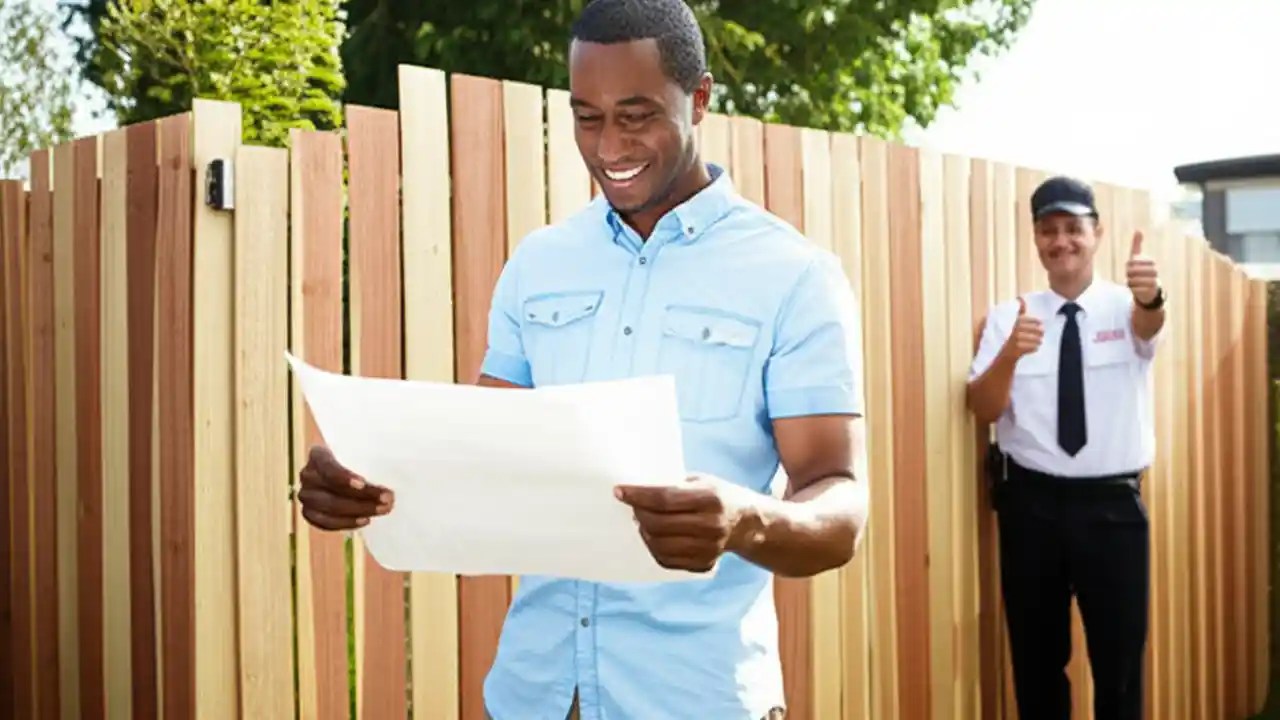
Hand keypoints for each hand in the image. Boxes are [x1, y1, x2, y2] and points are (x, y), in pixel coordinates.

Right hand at [297, 445, 393, 529]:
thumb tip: (398, 464)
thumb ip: (372, 456)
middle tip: (387, 500)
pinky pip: (324, 523)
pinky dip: (346, 523)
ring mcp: (306, 495)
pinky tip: (365, 520)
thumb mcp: (363, 452)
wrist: (348, 474)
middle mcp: (307, 474)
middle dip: (362, 498)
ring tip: (381, 510)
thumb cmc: (360, 459)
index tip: (363, 483)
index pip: (327, 467)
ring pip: (328, 509)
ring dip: (357, 512)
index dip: (343, 477)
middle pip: (331, 491)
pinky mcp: (310, 512)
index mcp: (318, 455)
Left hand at [614, 475, 754, 572]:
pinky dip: (653, 547)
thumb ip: (672, 485)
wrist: (745, 522)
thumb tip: (636, 488)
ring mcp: (708, 548)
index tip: (619, 491)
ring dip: (644, 531)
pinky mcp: (703, 564)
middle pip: (659, 524)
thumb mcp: (700, 480)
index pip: (664, 499)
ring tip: (642, 519)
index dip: (638, 495)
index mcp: (710, 498)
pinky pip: (666, 560)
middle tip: (631, 504)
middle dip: (638, 513)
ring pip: (659, 545)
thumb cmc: (716, 495)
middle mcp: (711, 525)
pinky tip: (653, 535)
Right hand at [1001, 296, 1042, 359]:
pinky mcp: (1017, 349)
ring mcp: (1015, 341)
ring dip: (1038, 341)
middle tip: (1042, 334)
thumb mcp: (1017, 323)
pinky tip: (1035, 348)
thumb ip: (1020, 311)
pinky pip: (1030, 347)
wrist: (1007, 354)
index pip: (1025, 319)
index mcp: (1016, 324)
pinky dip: (1034, 348)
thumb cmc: (1015, 336)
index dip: (1034, 321)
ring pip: (1033, 339)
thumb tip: (1020, 298)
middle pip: (1032, 330)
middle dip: (1038, 331)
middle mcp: (1014, 331)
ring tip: (1039, 342)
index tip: (1040, 323)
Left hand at [1126, 230, 1159, 304]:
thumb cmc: (1142, 272)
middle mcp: (1153, 272)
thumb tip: (1138, 230)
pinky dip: (1133, 290)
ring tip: (1132, 282)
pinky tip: (1134, 289)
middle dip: (1129, 274)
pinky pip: (1136, 290)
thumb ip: (1137, 246)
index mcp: (1149, 262)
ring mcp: (1153, 282)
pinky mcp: (1151, 292)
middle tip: (1130, 276)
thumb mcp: (1138, 258)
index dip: (1130, 265)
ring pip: (1134, 281)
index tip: (1131, 267)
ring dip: (1130, 282)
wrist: (1150, 290)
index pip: (1133, 261)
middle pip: (1132, 271)